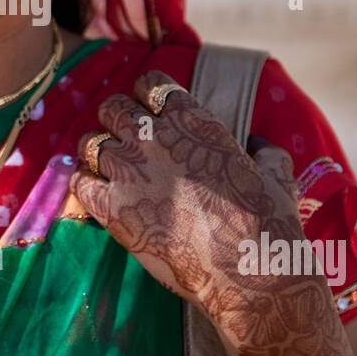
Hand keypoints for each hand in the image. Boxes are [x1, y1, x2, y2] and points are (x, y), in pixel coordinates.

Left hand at [70, 70, 302, 326]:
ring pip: (90, 142)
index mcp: (193, 120)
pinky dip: (84, 183)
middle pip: (113, 108)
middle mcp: (154, 137)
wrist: (248, 271)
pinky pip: (79, 182)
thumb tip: (258, 146)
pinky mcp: (112, 209)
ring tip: (107, 168)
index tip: (148, 110)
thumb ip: (263, 152)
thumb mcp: (277, 174)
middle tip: (124, 140)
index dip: (147, 95)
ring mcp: (129, 172)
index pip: (151, 84)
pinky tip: (96, 193)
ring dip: (97, 152)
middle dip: (116, 120)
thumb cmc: (267, 223)